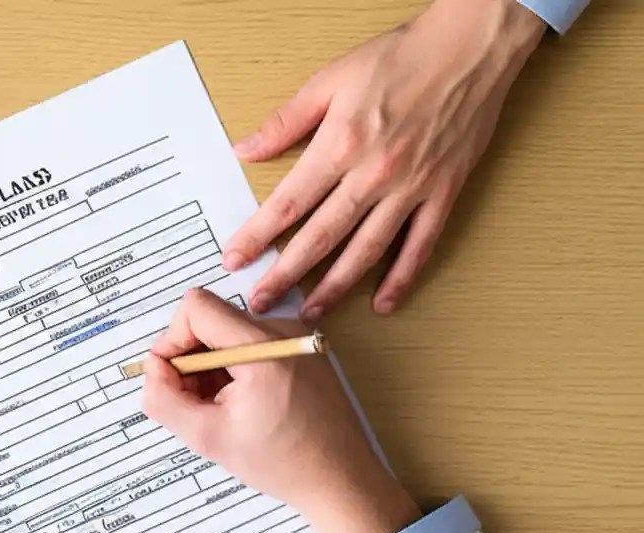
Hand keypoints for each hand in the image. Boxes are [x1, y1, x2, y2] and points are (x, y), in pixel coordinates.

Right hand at [141, 289, 420, 532]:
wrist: (342, 480)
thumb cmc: (283, 463)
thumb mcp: (209, 438)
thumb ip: (164, 400)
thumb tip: (151, 369)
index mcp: (264, 348)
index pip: (196, 307)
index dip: (171, 340)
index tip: (170, 378)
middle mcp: (283, 330)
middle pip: (210, 319)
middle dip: (188, 360)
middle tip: (193, 404)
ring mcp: (294, 336)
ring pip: (226, 333)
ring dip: (209, 368)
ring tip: (219, 410)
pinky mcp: (299, 347)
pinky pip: (247, 344)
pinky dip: (231, 370)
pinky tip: (239, 405)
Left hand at [225, 0, 546, 320]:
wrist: (469, 47)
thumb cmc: (399, 57)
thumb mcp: (330, 80)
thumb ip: (285, 122)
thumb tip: (244, 151)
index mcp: (340, 146)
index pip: (288, 204)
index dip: (257, 236)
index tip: (235, 260)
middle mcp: (373, 175)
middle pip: (320, 237)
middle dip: (286, 275)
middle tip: (261, 302)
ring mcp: (411, 189)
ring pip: (366, 251)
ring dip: (335, 288)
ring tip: (311, 314)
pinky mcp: (443, 193)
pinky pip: (420, 246)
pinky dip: (402, 278)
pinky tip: (383, 303)